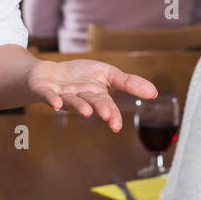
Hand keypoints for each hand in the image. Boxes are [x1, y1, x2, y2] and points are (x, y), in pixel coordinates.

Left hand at [27, 58, 157, 132]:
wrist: (47, 73)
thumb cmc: (79, 75)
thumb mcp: (107, 73)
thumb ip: (128, 82)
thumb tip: (154, 92)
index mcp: (96, 95)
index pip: (107, 105)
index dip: (112, 115)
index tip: (117, 126)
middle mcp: (80, 98)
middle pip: (92, 103)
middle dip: (100, 109)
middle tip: (108, 117)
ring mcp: (62, 95)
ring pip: (72, 101)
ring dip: (79, 106)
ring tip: (87, 111)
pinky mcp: (45, 90)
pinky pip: (48, 95)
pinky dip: (51, 98)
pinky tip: (55, 103)